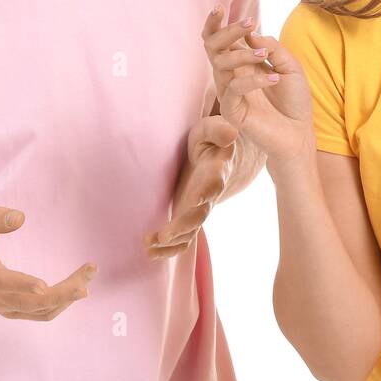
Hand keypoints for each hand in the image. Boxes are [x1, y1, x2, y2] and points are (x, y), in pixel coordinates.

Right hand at [0, 205, 95, 320]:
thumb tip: (20, 218)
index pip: (1, 282)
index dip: (22, 285)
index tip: (43, 286)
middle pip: (28, 302)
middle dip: (60, 293)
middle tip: (87, 279)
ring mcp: (2, 305)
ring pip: (38, 310)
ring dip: (66, 297)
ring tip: (89, 274)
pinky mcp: (12, 308)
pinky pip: (39, 313)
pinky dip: (60, 303)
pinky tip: (77, 287)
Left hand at [145, 115, 239, 259]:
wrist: (214, 155)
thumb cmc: (209, 139)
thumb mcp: (211, 129)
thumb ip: (218, 130)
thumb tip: (230, 133)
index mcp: (215, 172)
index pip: (213, 184)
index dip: (206, 192)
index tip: (197, 199)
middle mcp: (209, 196)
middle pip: (200, 215)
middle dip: (183, 226)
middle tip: (164, 235)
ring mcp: (199, 209)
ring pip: (190, 232)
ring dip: (171, 242)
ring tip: (149, 246)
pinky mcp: (188, 215)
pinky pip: (182, 238)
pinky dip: (168, 248)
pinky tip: (150, 251)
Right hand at [200, 5, 314, 166]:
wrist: (299, 134)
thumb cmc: (294, 102)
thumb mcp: (290, 67)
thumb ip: (273, 48)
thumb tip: (252, 34)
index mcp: (241, 63)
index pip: (219, 40)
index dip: (215, 23)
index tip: (221, 7)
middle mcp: (231, 75)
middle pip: (213, 47)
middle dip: (228, 31)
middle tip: (248, 23)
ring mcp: (229, 93)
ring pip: (222, 64)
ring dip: (243, 53)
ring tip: (265, 54)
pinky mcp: (232, 111)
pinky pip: (234, 88)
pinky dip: (253, 79)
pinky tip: (274, 78)